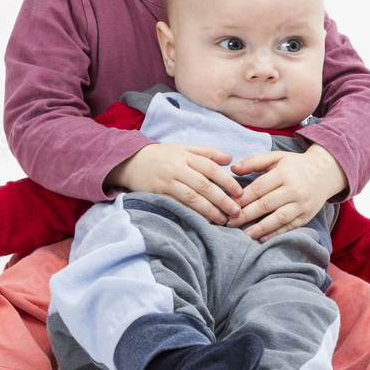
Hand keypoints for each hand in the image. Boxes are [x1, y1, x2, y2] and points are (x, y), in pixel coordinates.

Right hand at [107, 142, 242, 223]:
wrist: (130, 161)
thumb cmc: (162, 155)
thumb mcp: (184, 148)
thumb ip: (207, 152)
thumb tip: (230, 158)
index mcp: (186, 156)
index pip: (211, 168)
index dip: (226, 181)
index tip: (239, 193)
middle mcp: (177, 168)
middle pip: (203, 185)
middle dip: (221, 199)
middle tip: (236, 211)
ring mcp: (166, 183)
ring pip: (191, 197)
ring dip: (208, 210)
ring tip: (222, 220)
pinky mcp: (158, 195)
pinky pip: (177, 206)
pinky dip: (191, 214)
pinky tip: (203, 221)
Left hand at [230, 144, 347, 241]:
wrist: (325, 173)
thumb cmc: (295, 165)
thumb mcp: (277, 157)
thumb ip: (254, 161)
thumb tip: (233, 169)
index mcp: (284, 173)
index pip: (259, 187)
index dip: (243, 198)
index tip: (228, 204)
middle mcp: (294, 189)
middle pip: (266, 204)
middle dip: (246, 215)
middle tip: (230, 222)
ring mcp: (302, 204)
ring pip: (278, 218)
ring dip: (260, 228)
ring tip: (243, 234)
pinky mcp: (306, 216)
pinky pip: (289, 227)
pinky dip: (275, 234)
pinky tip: (261, 239)